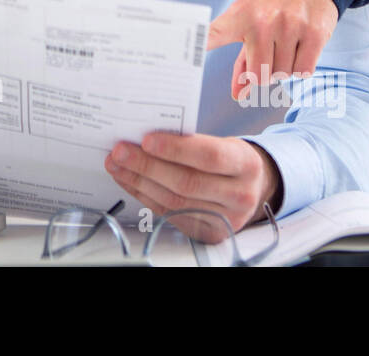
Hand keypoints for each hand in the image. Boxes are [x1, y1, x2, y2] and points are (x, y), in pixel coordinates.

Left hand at [105, 133, 280, 242]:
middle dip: (147, 166)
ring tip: (117, 164)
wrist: (251, 188)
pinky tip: (129, 180)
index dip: (176, 148)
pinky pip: (169, 214)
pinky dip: (144, 195)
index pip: (210, 156)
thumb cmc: (230, 160)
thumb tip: (143, 134)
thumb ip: (191, 140)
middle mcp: (240, 195)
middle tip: (120, 151)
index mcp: (246, 164)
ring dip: (139, 181)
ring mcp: (225, 219)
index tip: (146, 139)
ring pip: (174, 201)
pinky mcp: (207, 232)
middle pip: (187, 182)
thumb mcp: (223, 143)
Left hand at [207, 0, 338, 100]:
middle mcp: (262, 20)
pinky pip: (303, 71)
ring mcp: (289, 26)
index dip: (199, 45)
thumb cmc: (271, 9)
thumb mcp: (250, 27)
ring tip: (287, 44)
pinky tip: (301, 47)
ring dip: (285, 68)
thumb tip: (238, 96)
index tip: (178, 53)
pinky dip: (302, 67)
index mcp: (239, 16)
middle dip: (265, 72)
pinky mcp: (314, 33)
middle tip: (271, 52)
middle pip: (259, 76)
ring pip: (283, 75)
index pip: (213, 35)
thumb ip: (242, 63)